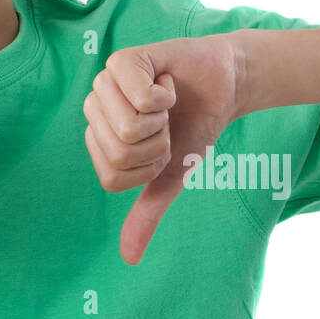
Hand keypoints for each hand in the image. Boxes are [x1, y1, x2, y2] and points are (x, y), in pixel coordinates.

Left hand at [83, 34, 245, 264]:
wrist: (224, 88)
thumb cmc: (192, 128)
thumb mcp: (170, 176)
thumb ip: (147, 212)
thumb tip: (129, 258)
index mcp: (98, 137)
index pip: (111, 176)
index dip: (146, 168)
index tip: (161, 146)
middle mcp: (95, 108)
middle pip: (118, 152)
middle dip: (156, 144)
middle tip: (165, 121)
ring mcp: (105, 82)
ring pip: (128, 127)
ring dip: (161, 119)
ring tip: (165, 101)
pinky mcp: (124, 60)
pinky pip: (142, 97)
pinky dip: (167, 95)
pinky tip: (167, 81)